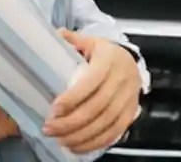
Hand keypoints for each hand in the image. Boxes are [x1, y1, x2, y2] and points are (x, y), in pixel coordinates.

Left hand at [43, 29, 141, 153]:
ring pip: (106, 123)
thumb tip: (54, 35)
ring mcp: (129, 98)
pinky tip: (76, 146)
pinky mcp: (131, 113)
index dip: (74, 97)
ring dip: (81, 135)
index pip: (93, 81)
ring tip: (59, 140)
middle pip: (98, 106)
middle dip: (72, 122)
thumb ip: (72, 40)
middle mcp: (123, 79)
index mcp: (110, 59)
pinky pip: (114, 132)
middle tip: (50, 129)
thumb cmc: (105, 54)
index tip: (54, 109)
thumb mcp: (90, 42)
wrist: (131, 62)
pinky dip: (95, 143)